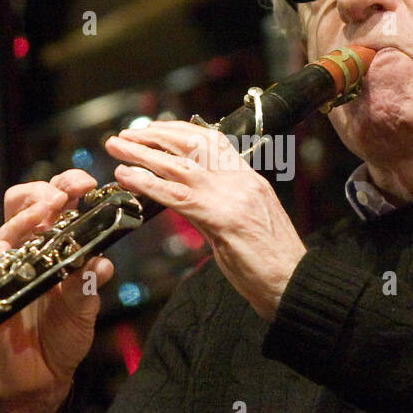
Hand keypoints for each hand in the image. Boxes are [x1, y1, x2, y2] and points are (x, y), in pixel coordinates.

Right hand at [0, 170, 114, 412]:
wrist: (41, 377)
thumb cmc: (63, 336)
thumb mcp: (84, 309)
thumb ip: (89, 283)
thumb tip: (103, 261)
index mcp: (51, 247)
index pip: (52, 203)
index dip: (66, 186)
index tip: (88, 184)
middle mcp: (26, 252)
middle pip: (21, 204)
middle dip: (43, 191)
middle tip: (64, 193)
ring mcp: (6, 270)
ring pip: (7, 229)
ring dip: (28, 216)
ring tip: (49, 210)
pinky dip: (6, 255)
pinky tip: (17, 252)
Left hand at [105, 121, 304, 320]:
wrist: (295, 284)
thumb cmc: (273, 261)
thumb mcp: (246, 222)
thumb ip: (218, 204)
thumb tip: (188, 197)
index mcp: (249, 178)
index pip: (211, 141)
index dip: (178, 131)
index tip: (154, 129)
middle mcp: (241, 180)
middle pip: (192, 143)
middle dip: (156, 134)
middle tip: (126, 133)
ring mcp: (232, 197)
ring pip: (179, 164)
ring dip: (142, 153)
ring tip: (116, 146)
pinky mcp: (221, 219)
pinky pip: (177, 195)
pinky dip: (148, 183)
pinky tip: (127, 177)